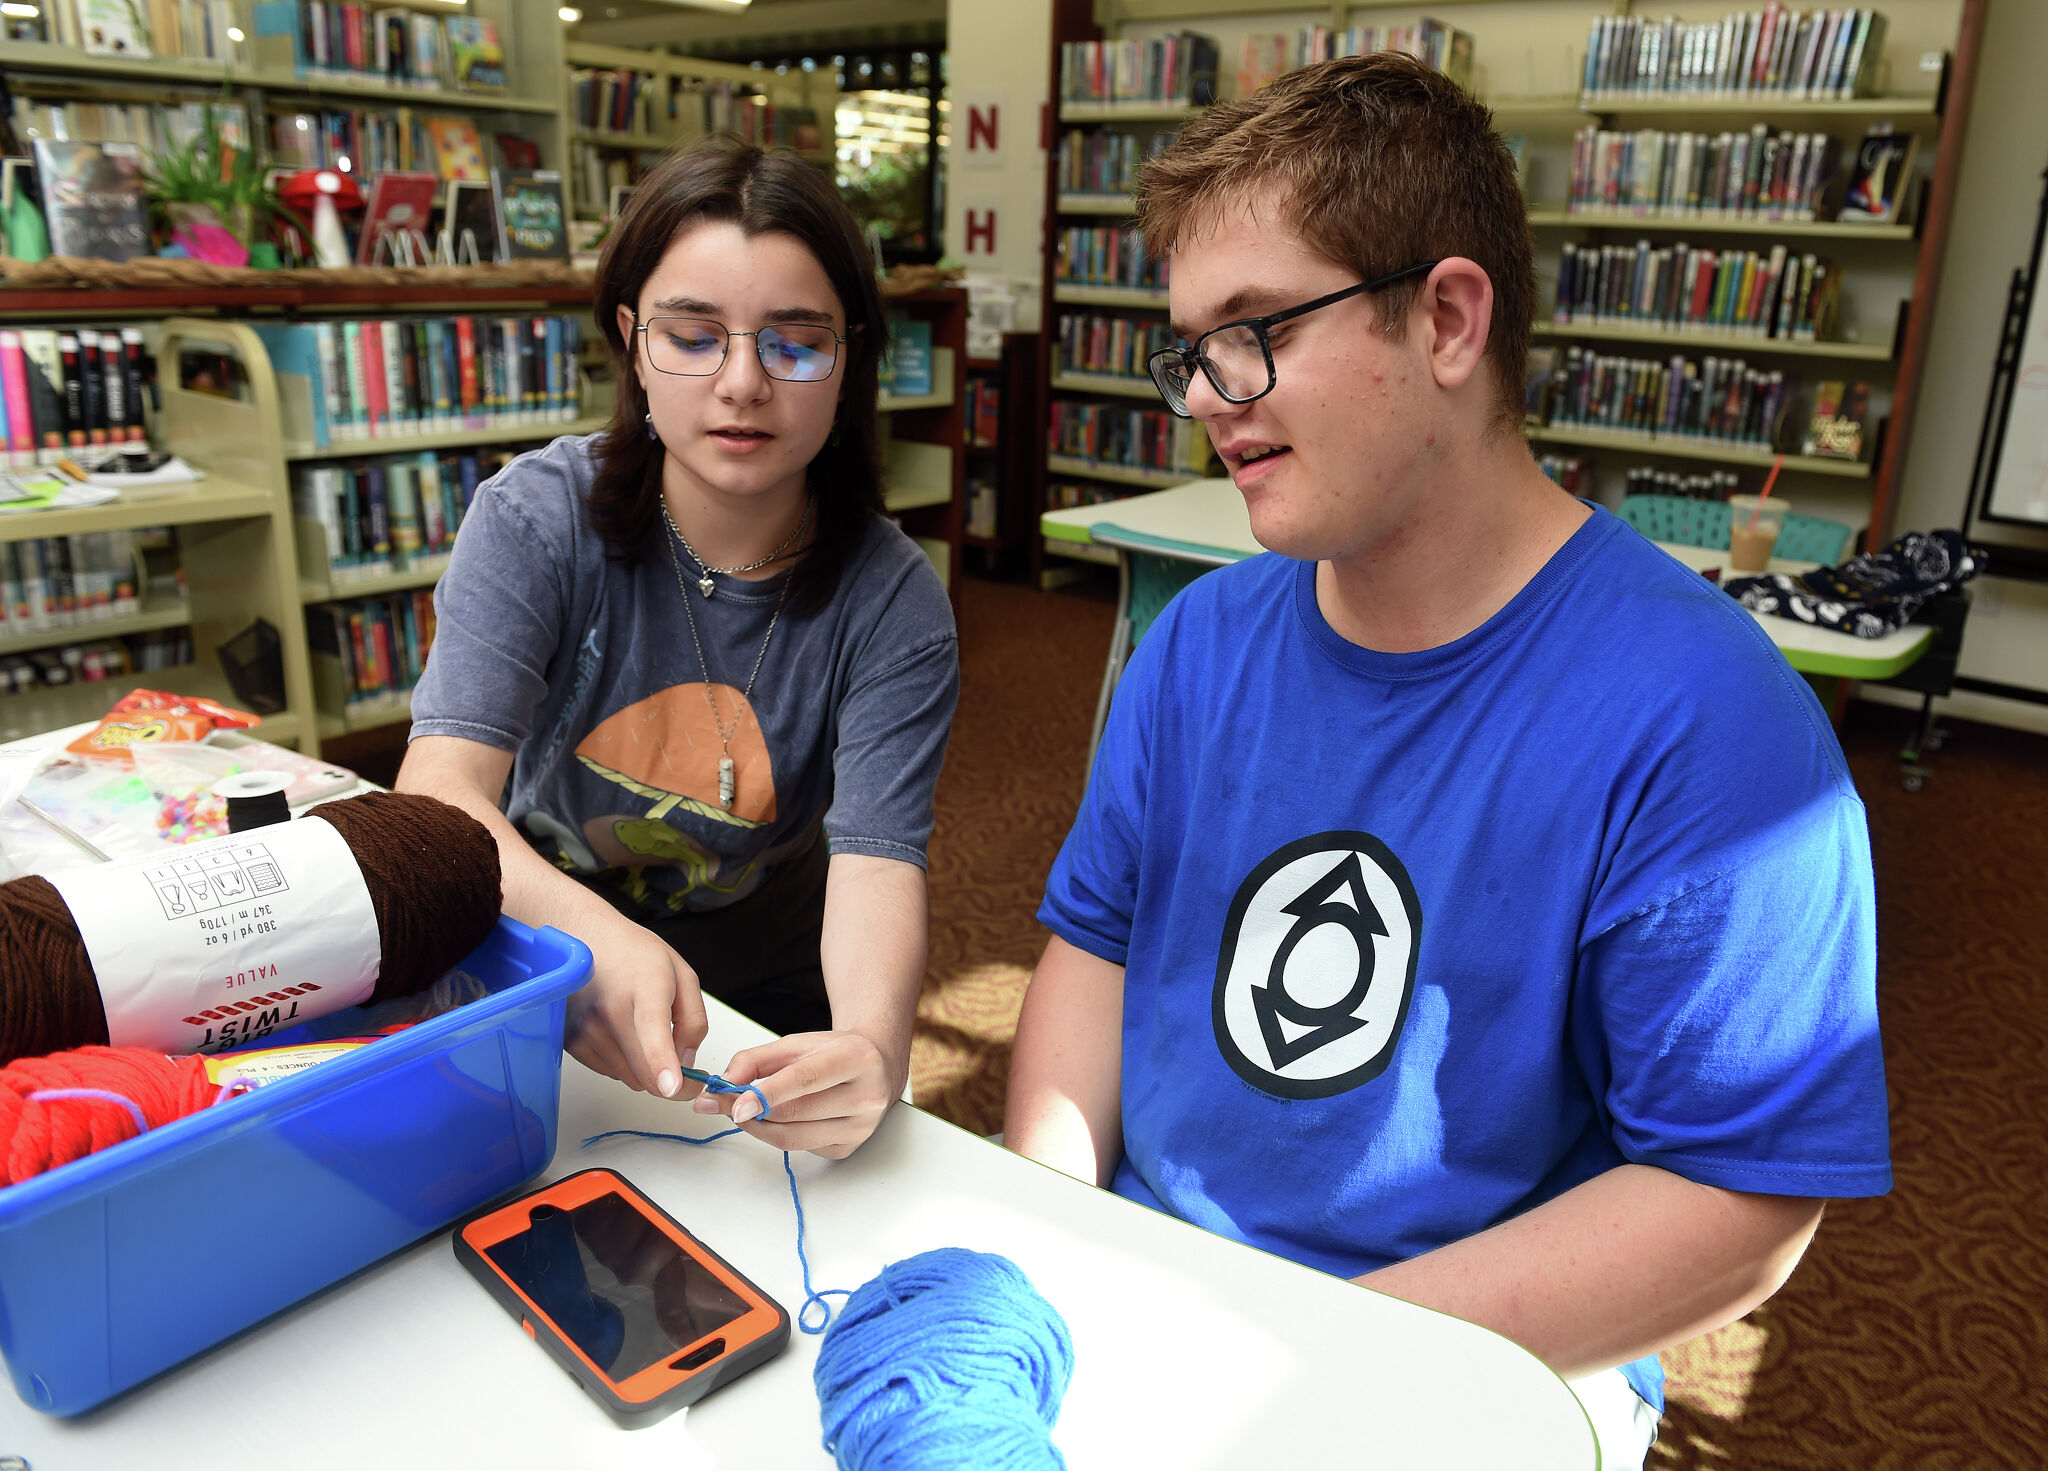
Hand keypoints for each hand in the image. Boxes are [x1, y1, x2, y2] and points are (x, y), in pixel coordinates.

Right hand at [564, 919, 709, 1099]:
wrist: (584, 937)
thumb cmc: (634, 953)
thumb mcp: (682, 975)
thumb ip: (694, 1022)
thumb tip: (686, 1064)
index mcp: (645, 987)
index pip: (652, 1031)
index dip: (663, 1065)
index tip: (672, 1088)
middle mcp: (610, 1010)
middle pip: (644, 1072)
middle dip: (672, 1084)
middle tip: (687, 1076)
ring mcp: (586, 1029)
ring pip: (630, 1078)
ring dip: (647, 1070)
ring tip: (646, 1033)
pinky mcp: (572, 1043)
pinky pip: (610, 1073)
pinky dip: (625, 1065)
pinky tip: (624, 1034)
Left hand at [693, 1031, 898, 1158]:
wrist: (876, 1066)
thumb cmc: (835, 1053)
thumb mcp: (797, 1043)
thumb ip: (756, 1059)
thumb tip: (726, 1083)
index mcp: (856, 1058)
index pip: (806, 1079)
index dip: (768, 1094)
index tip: (736, 1104)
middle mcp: (866, 1095)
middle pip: (796, 1113)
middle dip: (754, 1111)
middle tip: (724, 1104)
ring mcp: (861, 1126)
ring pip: (795, 1137)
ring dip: (761, 1127)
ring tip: (748, 1111)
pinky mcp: (849, 1147)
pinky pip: (802, 1148)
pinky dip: (782, 1134)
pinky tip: (784, 1118)